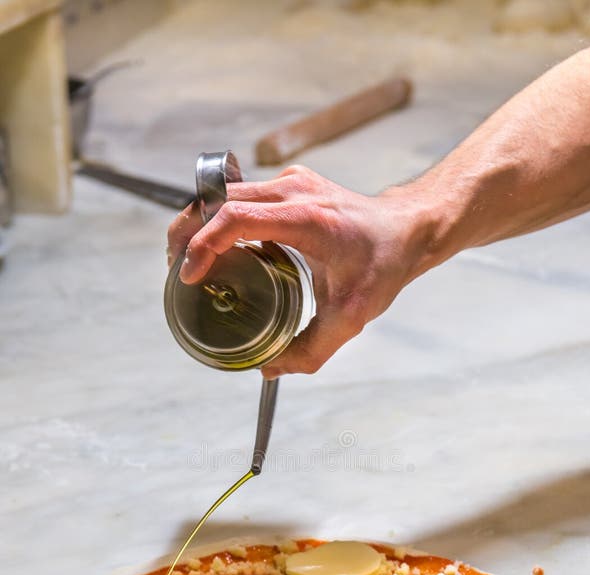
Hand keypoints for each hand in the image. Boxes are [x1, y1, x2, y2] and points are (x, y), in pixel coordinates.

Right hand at [167, 165, 437, 376]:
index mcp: (308, 220)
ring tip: (189, 261)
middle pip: (218, 200)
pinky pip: (241, 197)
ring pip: (224, 194)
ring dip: (199, 224)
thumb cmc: (383, 265)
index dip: (204, 245)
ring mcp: (290, 182)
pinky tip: (219, 250)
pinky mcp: (289, 185)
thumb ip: (311, 350)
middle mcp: (294, 192)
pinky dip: (220, 220)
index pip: (237, 219)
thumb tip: (269, 370)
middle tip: (176, 270)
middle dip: (187, 232)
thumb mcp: (352, 316)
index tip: (190, 275)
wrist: (407, 228)